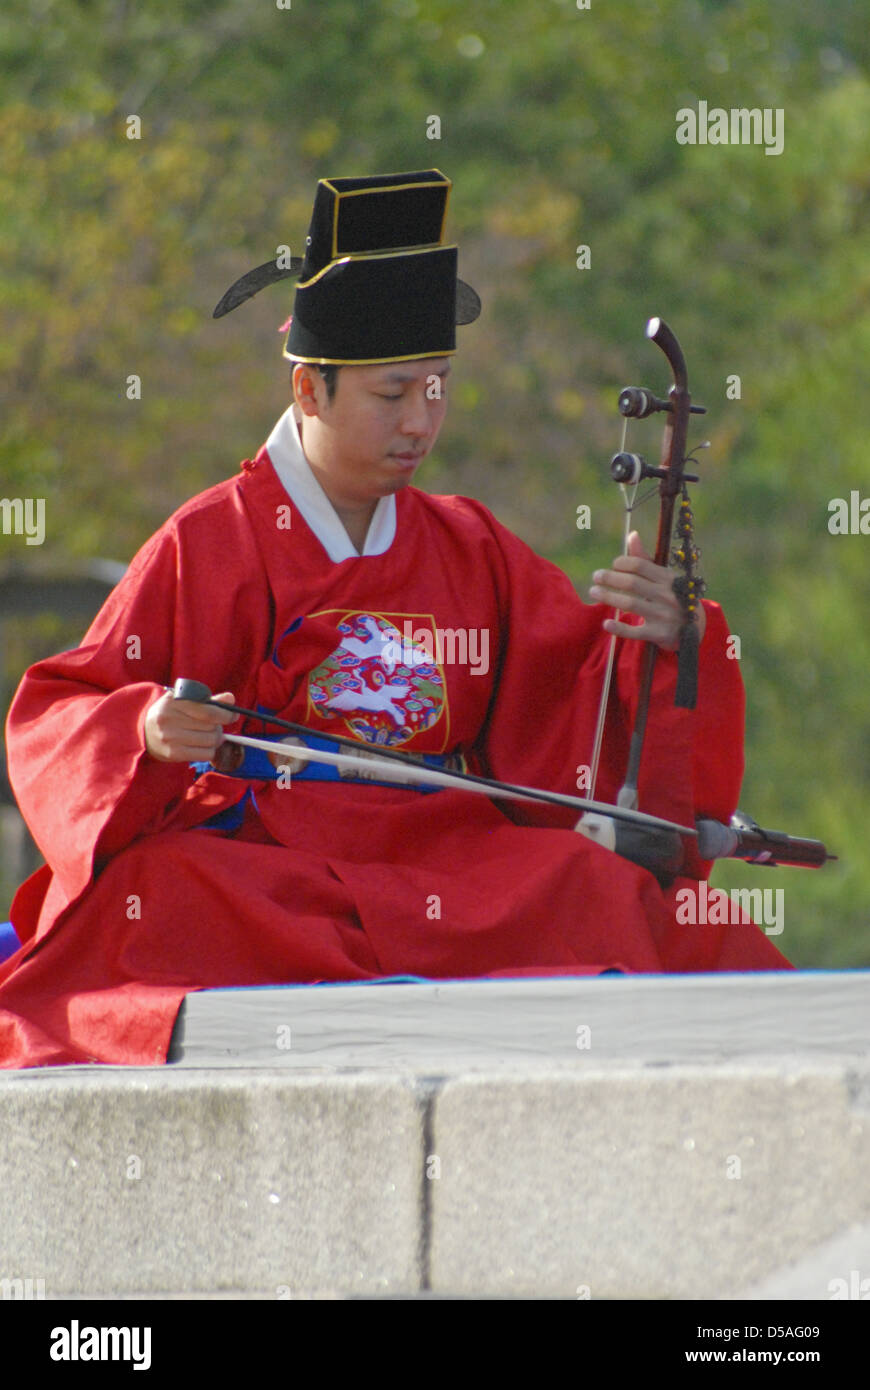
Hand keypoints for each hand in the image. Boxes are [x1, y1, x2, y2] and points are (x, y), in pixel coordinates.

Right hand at [144, 689, 237, 763]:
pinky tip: (203, 746)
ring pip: (211, 741)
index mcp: (174, 702)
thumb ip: (208, 700)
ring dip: (216, 739)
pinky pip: (205, 754)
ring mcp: (171, 737)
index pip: (208, 711)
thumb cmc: (170, 714)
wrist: (143, 732)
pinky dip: (210, 751)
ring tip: (208, 736)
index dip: (225, 714)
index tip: (232, 715)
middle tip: (215, 727)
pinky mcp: (173, 753)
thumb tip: (231, 699)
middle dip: (219, 727)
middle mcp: (170, 719)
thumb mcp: (184, 701)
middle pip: (211, 727)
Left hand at [588, 531, 705, 651]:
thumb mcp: (664, 577)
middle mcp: (668, 595)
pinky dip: (619, 627)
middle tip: (595, 576)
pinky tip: (606, 622)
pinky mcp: (659, 634)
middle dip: (610, 578)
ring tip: (594, 592)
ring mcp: (664, 616)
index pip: (640, 565)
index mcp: (669, 578)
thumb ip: (645, 559)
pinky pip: (635, 631)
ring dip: (608, 597)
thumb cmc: (674, 595)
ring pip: (630, 604)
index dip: (622, 563)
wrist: (696, 627)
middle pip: (632, 583)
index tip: (613, 565)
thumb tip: (632, 535)